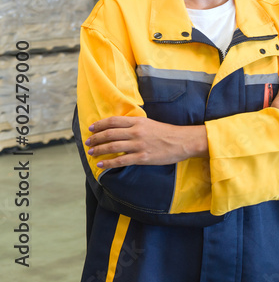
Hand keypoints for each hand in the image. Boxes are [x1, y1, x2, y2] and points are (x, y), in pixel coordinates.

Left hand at [86, 116, 206, 168]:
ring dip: (99, 150)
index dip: (100, 124)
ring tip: (91, 153)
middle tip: (88, 142)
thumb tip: (120, 130)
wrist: (183, 142)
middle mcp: (136, 132)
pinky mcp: (142, 157)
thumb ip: (136, 126)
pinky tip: (101, 165)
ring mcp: (139, 145)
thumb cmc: (168, 133)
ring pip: (112, 147)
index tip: (91, 128)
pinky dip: (108, 163)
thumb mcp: (150, 124)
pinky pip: (121, 161)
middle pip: (110, 134)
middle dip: (96, 138)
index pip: (114, 121)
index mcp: (138, 121)